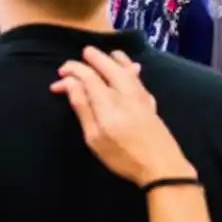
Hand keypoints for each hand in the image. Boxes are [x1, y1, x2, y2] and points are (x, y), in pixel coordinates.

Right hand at [50, 47, 194, 186]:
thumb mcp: (94, 137)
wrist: (162, 168)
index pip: (88, 77)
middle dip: (95, 58)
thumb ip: (83, 108)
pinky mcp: (151, 105)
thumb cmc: (123, 156)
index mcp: (108, 102)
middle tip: (84, 53)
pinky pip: (139, 80)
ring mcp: (141, 98)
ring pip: (127, 71)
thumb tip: (70, 84)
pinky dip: (133, 71)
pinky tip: (134, 69)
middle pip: (110, 68)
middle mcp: (125, 94)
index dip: (73, 72)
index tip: (59, 76)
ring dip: (117, 60)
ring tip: (110, 53)